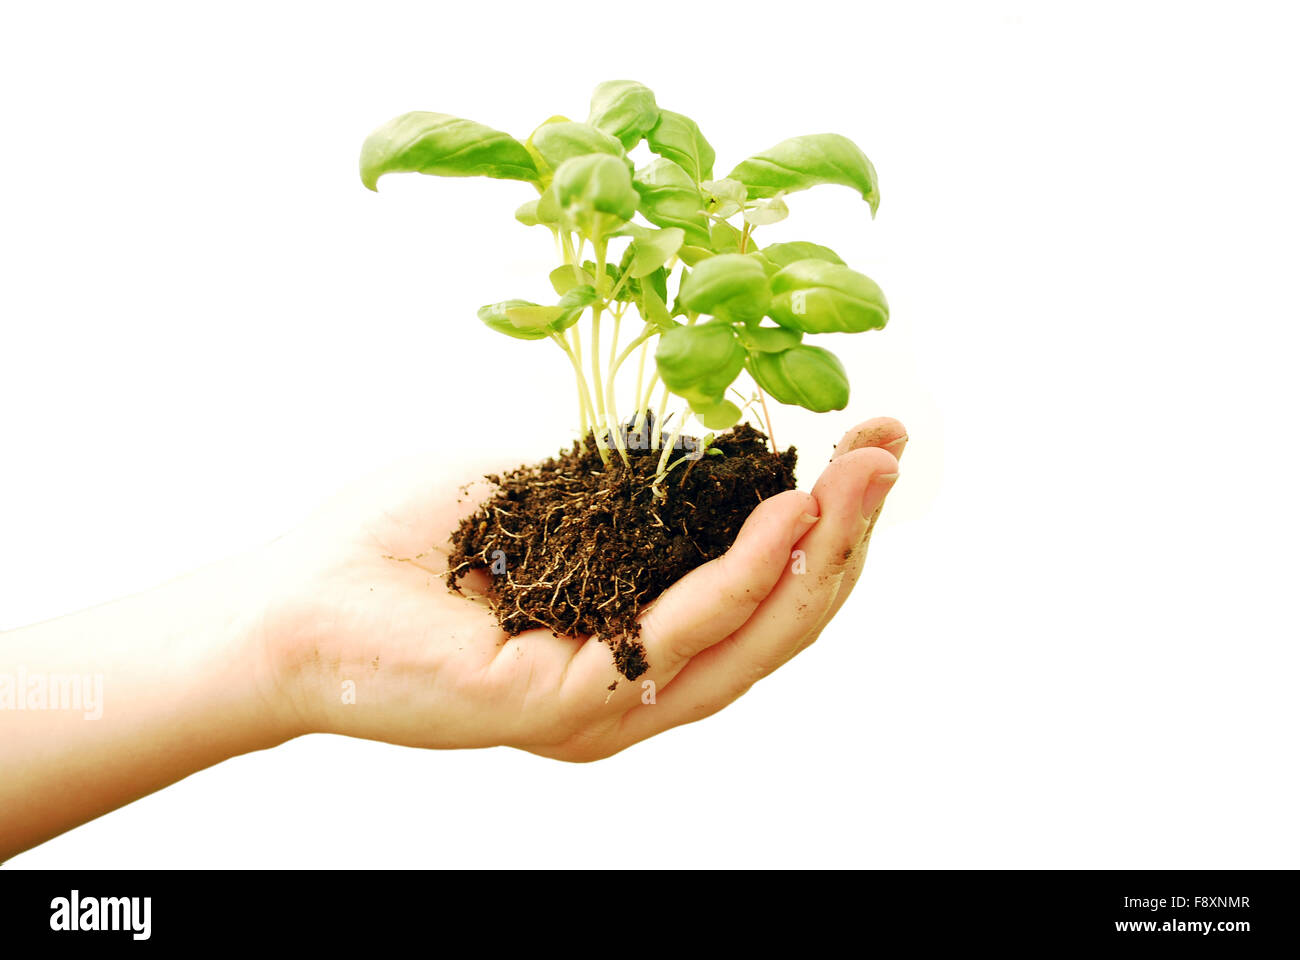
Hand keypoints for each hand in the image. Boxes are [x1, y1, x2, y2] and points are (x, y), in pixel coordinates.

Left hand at [257, 417, 905, 759]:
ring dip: (819, 551)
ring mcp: (607, 707)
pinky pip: (683, 634)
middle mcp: (633, 686)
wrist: (294, 600)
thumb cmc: (404, 546)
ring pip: (752, 637)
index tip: (866, 443)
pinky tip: (786, 514)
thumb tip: (705, 448)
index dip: (822, 523)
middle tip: (889, 453)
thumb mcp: (547, 497)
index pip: (756, 594)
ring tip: (863, 474)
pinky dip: (742, 573)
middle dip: (845, 534)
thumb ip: (629, 490)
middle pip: (776, 622)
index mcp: (632, 642)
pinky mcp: (569, 708)